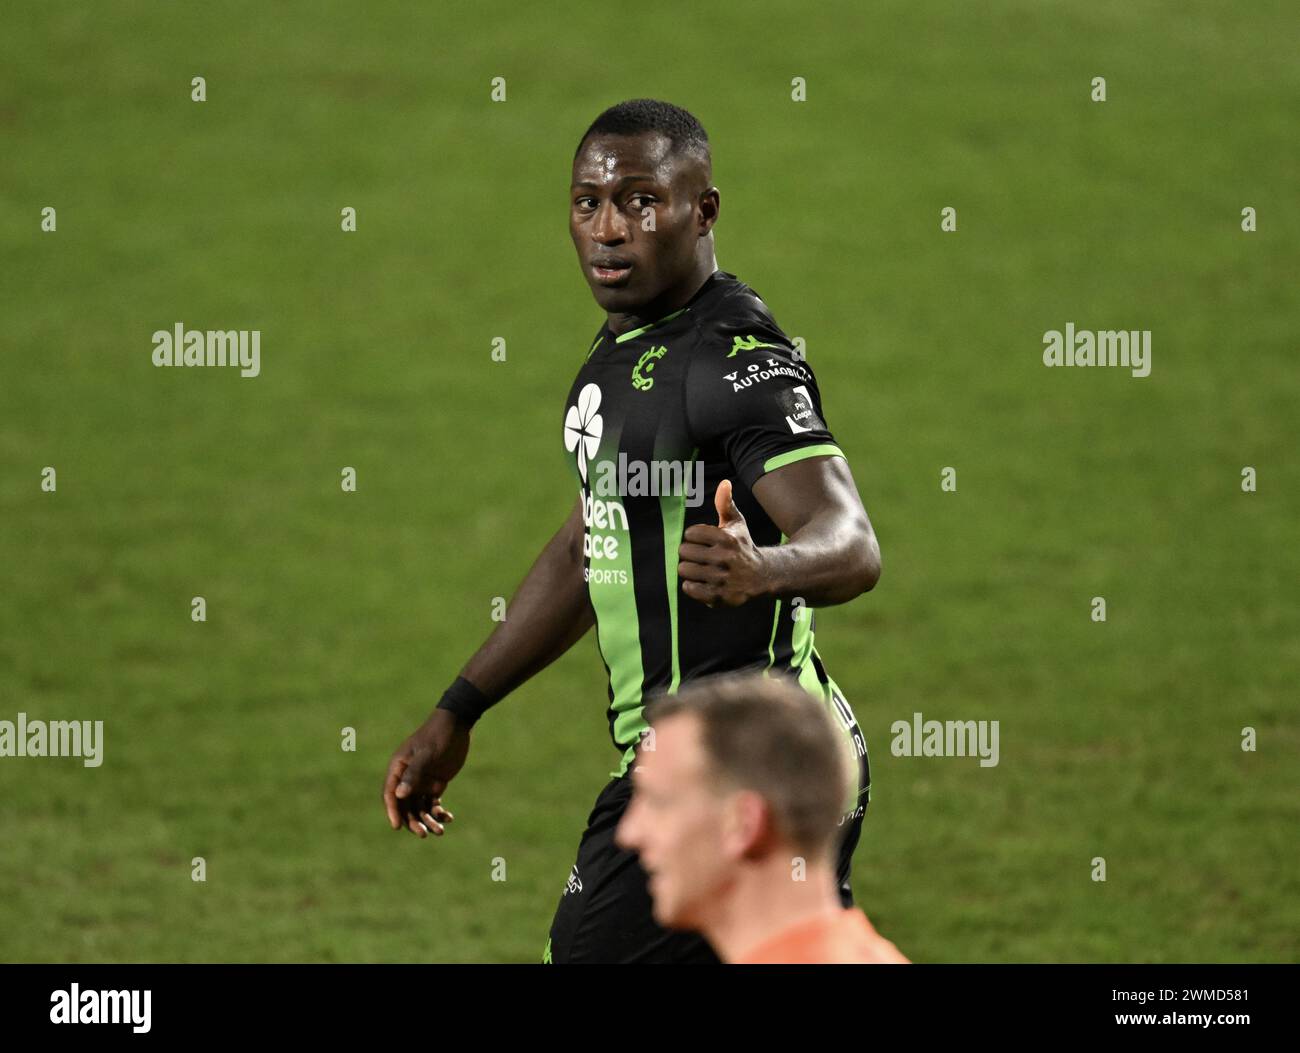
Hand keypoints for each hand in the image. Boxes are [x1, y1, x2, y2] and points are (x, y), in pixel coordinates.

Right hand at [382, 709, 469, 838]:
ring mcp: (420, 782)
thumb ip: (413, 774)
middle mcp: (406, 778)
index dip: (392, 811)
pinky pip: (433, 804)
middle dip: (413, 821)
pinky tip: (448, 818)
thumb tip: (399, 795)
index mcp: (398, 768)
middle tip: (423, 834)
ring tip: (440, 831)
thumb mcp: (426, 755)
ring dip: (427, 820)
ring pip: (419, 808)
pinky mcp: (434, 785)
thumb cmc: (437, 736)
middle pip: (405, 806)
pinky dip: (438, 813)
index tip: (397, 827)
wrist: (456, 726)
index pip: (390, 794)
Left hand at [677, 479, 766, 607]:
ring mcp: (721, 578)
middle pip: (684, 552)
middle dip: (690, 553)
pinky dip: (691, 585)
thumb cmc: (743, 546)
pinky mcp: (718, 596)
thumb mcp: (737, 524)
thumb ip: (726, 504)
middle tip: (701, 557)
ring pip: (684, 570)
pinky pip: (689, 588)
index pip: (690, 534)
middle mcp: (724, 558)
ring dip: (689, 569)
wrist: (761, 576)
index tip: (703, 541)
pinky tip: (701, 582)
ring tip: (700, 569)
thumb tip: (724, 483)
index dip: (694, 537)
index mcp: (726, 539)